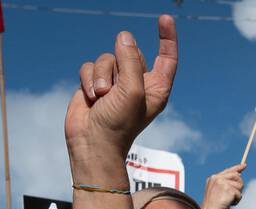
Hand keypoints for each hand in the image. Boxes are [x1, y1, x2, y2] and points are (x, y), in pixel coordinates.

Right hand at [65, 14, 178, 171]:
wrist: (92, 142)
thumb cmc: (118, 124)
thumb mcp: (131, 91)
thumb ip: (131, 61)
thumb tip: (125, 36)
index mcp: (156, 87)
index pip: (166, 57)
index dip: (167, 38)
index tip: (164, 18)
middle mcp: (138, 82)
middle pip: (130, 52)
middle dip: (120, 65)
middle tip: (115, 89)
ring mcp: (116, 82)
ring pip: (108, 57)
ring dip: (101, 75)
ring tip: (102, 97)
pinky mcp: (96, 82)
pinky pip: (90, 65)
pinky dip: (88, 79)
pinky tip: (90, 97)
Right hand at [203, 164, 245, 208]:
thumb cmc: (214, 206)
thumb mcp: (217, 191)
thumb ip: (225, 183)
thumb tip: (238, 176)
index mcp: (213, 178)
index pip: (228, 170)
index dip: (237, 168)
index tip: (244, 166)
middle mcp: (217, 178)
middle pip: (237, 176)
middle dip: (239, 185)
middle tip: (235, 195)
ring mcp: (223, 183)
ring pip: (239, 185)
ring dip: (237, 194)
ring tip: (229, 200)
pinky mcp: (228, 189)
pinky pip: (239, 194)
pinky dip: (236, 200)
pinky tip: (229, 203)